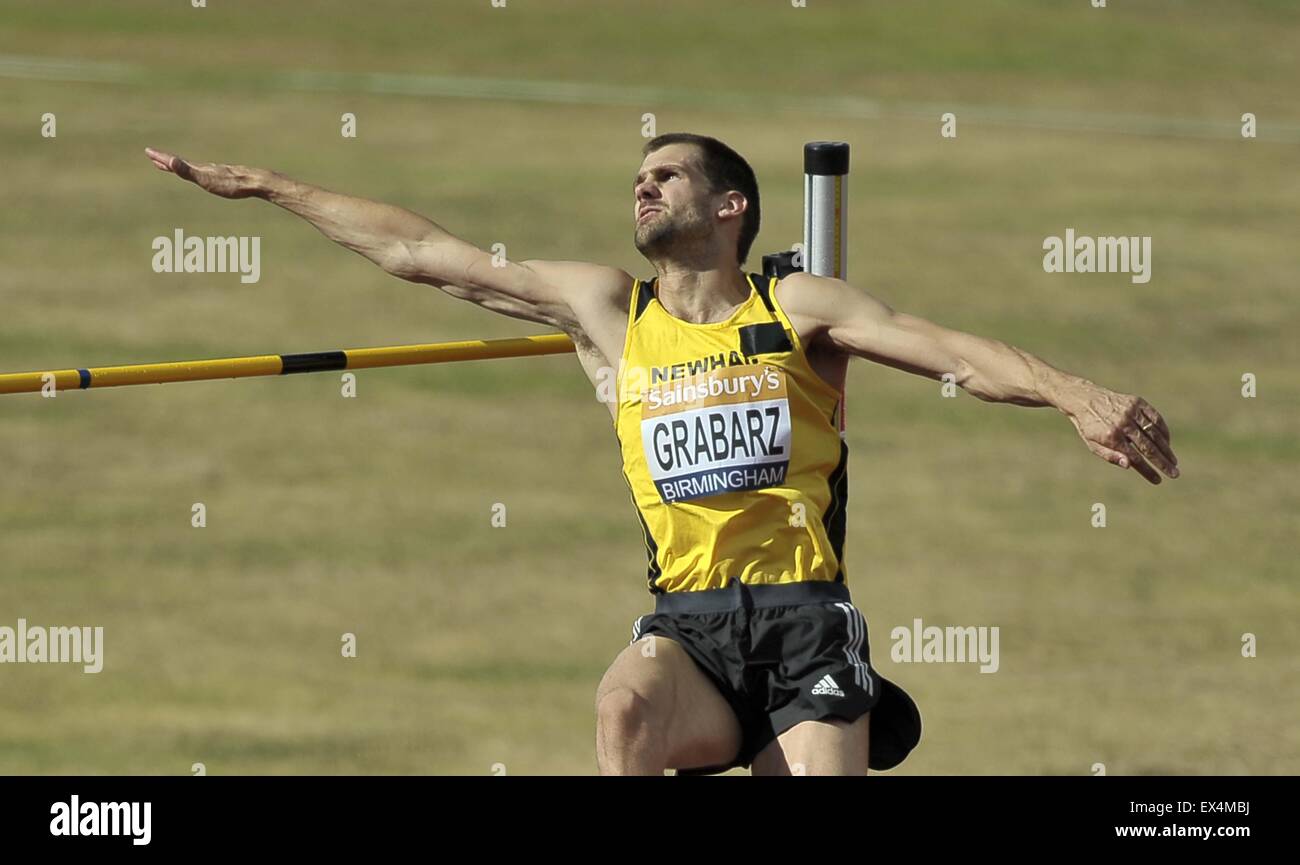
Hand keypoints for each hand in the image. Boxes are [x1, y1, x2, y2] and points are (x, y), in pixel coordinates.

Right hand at [144, 147, 265, 198]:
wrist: (256, 182)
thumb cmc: (231, 184)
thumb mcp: (206, 180)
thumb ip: (187, 171)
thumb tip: (170, 160)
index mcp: (199, 169)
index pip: (176, 162)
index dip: (162, 158)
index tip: (148, 151)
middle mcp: (206, 168)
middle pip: (182, 163)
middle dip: (166, 160)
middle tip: (153, 157)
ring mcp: (216, 171)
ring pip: (194, 167)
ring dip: (181, 166)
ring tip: (173, 165)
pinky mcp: (226, 176)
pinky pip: (206, 172)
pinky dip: (197, 171)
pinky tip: (203, 174)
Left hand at [1066, 385, 1179, 483]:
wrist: (1084, 399)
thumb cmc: (1089, 426)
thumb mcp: (1092, 444)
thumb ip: (1110, 456)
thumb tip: (1128, 465)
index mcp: (1110, 437)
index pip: (1134, 458)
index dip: (1147, 471)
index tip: (1158, 480)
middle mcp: (1122, 424)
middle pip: (1148, 447)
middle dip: (1163, 462)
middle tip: (1175, 473)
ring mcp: (1131, 412)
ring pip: (1154, 433)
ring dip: (1166, 449)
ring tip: (1173, 461)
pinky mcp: (1137, 402)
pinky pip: (1155, 418)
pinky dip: (1163, 431)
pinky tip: (1167, 442)